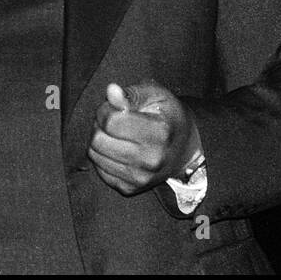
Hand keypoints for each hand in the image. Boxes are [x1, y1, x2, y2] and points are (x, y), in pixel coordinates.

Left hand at [88, 81, 201, 195]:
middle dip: (99, 125)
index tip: (114, 107)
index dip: (105, 109)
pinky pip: (99, 170)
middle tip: (112, 121)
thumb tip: (111, 91)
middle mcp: (151, 159)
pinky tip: (117, 149)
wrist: (185, 148)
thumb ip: (131, 94)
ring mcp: (141, 177)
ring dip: (99, 140)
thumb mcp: (156, 96)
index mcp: (159, 132)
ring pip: (95, 155)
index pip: (111, 121)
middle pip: (99, 140)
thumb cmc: (167, 116)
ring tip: (115, 134)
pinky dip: (103, 157)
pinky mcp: (130, 188)